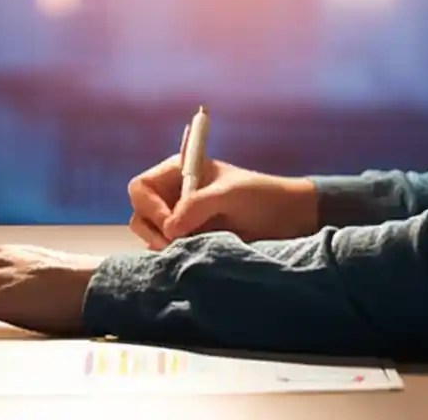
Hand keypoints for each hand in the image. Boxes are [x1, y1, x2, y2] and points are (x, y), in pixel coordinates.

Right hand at [127, 155, 318, 249]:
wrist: (287, 218)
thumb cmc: (260, 196)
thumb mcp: (230, 194)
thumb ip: (198, 205)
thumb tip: (171, 228)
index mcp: (179, 171)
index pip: (141, 187)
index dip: (150, 206)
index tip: (171, 224)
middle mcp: (173, 194)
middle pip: (140, 213)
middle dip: (153, 230)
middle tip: (175, 244)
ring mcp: (180, 219)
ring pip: (150, 235)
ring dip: (162, 245)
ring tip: (188, 249)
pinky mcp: (189, 240)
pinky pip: (167, 250)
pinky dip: (172, 255)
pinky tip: (191, 256)